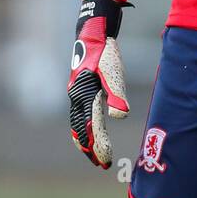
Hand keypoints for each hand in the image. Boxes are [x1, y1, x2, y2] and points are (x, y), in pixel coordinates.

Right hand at [67, 0, 130, 167]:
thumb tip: (119, 116)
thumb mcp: (113, 72)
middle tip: (101, 164)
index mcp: (85, 95)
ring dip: (85, 140)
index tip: (104, 161)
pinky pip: (78, 114)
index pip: (91, 127)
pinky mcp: (79, 90)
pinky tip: (87, 132)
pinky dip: (81, 127)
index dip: (98, 145)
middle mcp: (77, 97)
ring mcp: (76, 94)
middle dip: (91, 148)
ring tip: (92, 153)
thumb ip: (116, 94)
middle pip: (81, 130)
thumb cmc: (104, 52)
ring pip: (77, 123)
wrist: (92, 33)